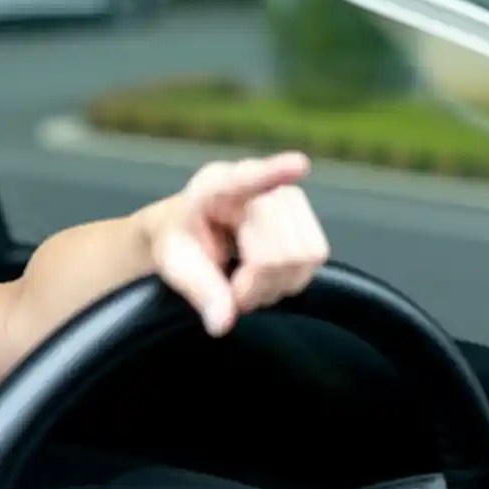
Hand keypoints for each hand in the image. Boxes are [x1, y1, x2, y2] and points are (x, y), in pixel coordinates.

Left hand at [132, 152, 329, 336]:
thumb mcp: (175, 265)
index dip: (273, 173)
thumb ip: (199, 291)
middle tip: (232, 292)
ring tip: (243, 284)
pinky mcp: (305, 220)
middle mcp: (257, 184)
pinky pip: (312, 260)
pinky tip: (261, 278)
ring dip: (273, 284)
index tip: (296, 165)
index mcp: (214, 186)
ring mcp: (286, 199)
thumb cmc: (179, 241)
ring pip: (303, 255)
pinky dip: (286, 280)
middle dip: (258, 281)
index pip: (244, 180)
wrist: (189, 232)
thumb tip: (222, 322)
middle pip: (282, 246)